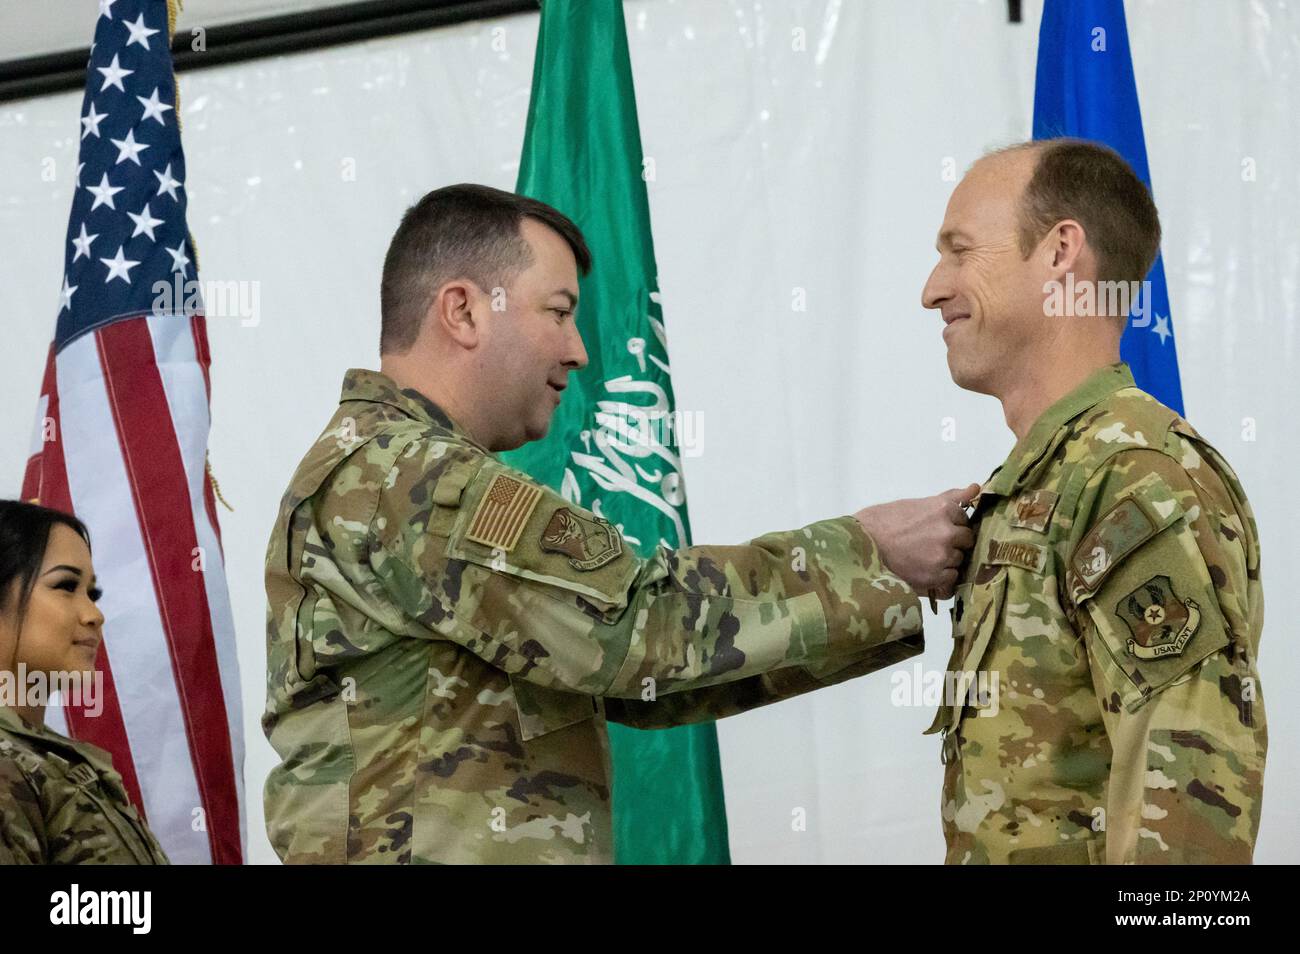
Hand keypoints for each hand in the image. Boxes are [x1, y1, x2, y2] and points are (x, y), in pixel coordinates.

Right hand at [853, 483, 979, 598]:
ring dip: (946, 561)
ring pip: (959, 560)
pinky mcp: (935, 576)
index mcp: (944, 509)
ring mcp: (943, 555)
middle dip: (953, 543)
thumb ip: (950, 498)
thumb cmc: (884, 521)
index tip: (935, 528)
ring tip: (923, 558)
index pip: (964, 519)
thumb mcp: (918, 503)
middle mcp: (947, 532)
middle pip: (966, 540)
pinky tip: (923, 570)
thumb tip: (976, 487)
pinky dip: (940, 578)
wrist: (862, 544)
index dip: (951, 524)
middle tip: (930, 544)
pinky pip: (950, 579)